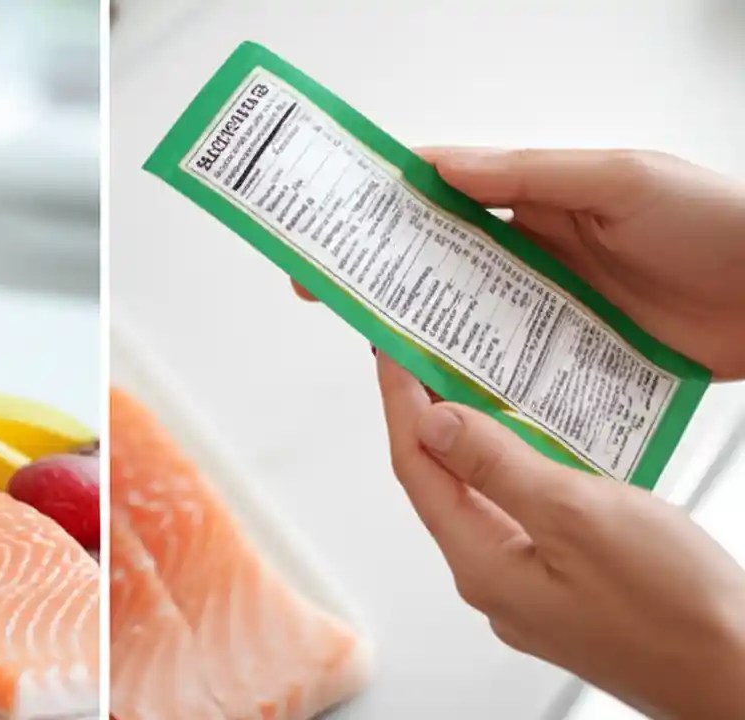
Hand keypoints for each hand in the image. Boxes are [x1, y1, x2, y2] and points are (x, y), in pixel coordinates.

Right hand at [293, 147, 744, 377]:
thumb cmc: (716, 221)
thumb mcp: (621, 181)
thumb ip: (531, 176)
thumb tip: (444, 166)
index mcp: (537, 203)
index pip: (444, 200)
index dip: (386, 212)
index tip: (335, 228)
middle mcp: (536, 257)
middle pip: (444, 270)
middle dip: (387, 282)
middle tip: (332, 298)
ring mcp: (556, 310)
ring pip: (473, 326)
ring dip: (429, 340)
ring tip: (381, 358)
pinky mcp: (581, 358)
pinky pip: (519, 373)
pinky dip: (486, 387)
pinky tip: (454, 402)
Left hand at [375, 352, 744, 717]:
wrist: (741, 677)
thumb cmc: (674, 611)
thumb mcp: (576, 517)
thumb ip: (498, 466)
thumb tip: (434, 423)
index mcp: (482, 564)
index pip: (416, 468)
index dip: (400, 403)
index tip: (391, 349)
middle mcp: (494, 579)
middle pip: (442, 482)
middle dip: (430, 416)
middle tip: (428, 354)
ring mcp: (530, 586)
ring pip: (485, 497)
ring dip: (476, 440)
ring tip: (473, 383)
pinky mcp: (567, 585)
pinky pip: (524, 514)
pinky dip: (519, 468)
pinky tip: (536, 442)